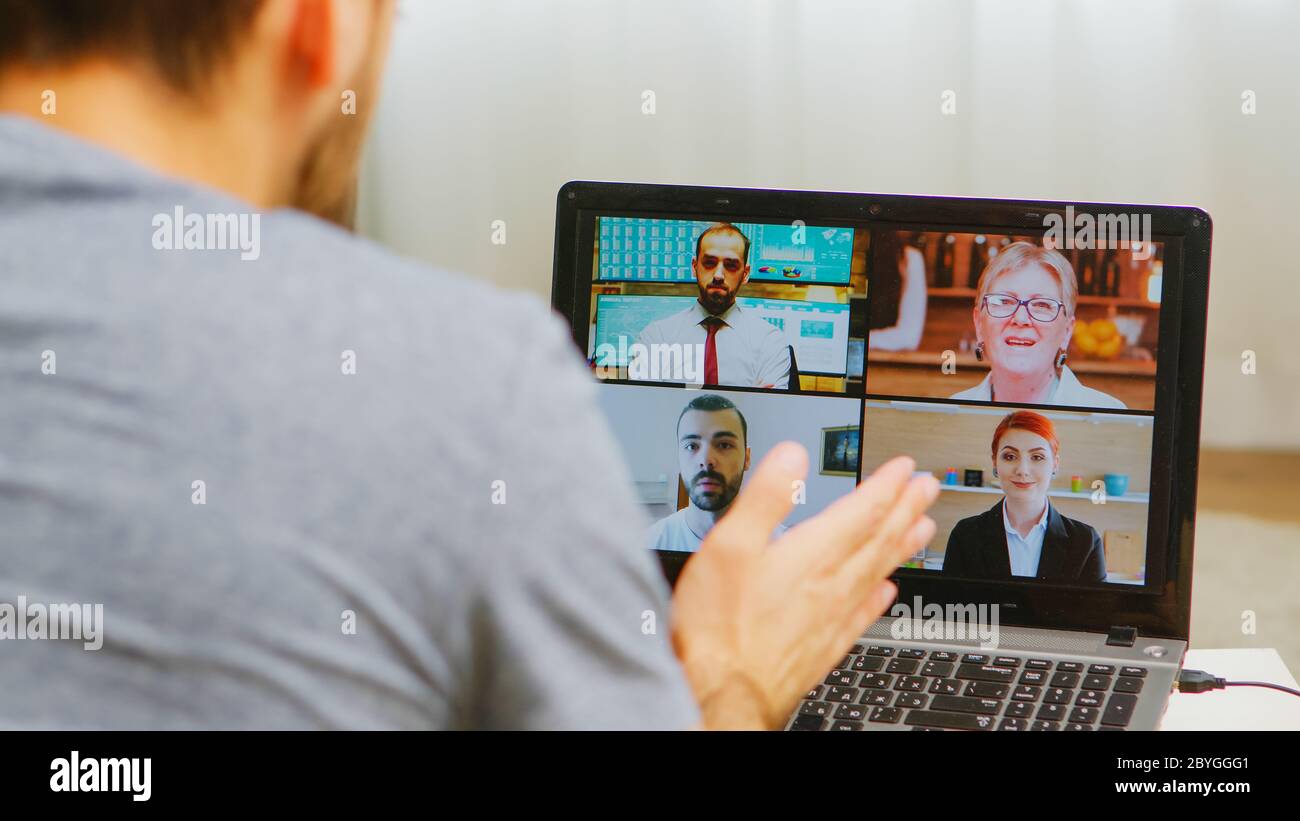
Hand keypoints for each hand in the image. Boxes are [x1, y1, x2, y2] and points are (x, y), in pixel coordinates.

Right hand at [671, 443, 938, 729]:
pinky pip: (864, 614)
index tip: (906, 468)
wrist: (724, 693)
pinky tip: (886, 592)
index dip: (887, 485)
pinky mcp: (824, 647)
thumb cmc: (720, 625)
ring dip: (904, 547)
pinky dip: (879, 597)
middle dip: (906, 509)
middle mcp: (831, 586)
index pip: (863, 511)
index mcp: (812, 555)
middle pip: (880, 539)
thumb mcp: (729, 545)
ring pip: (879, 573)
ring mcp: (832, 618)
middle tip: (928, 489)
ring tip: (923, 529)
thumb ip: (765, 497)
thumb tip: (791, 457)